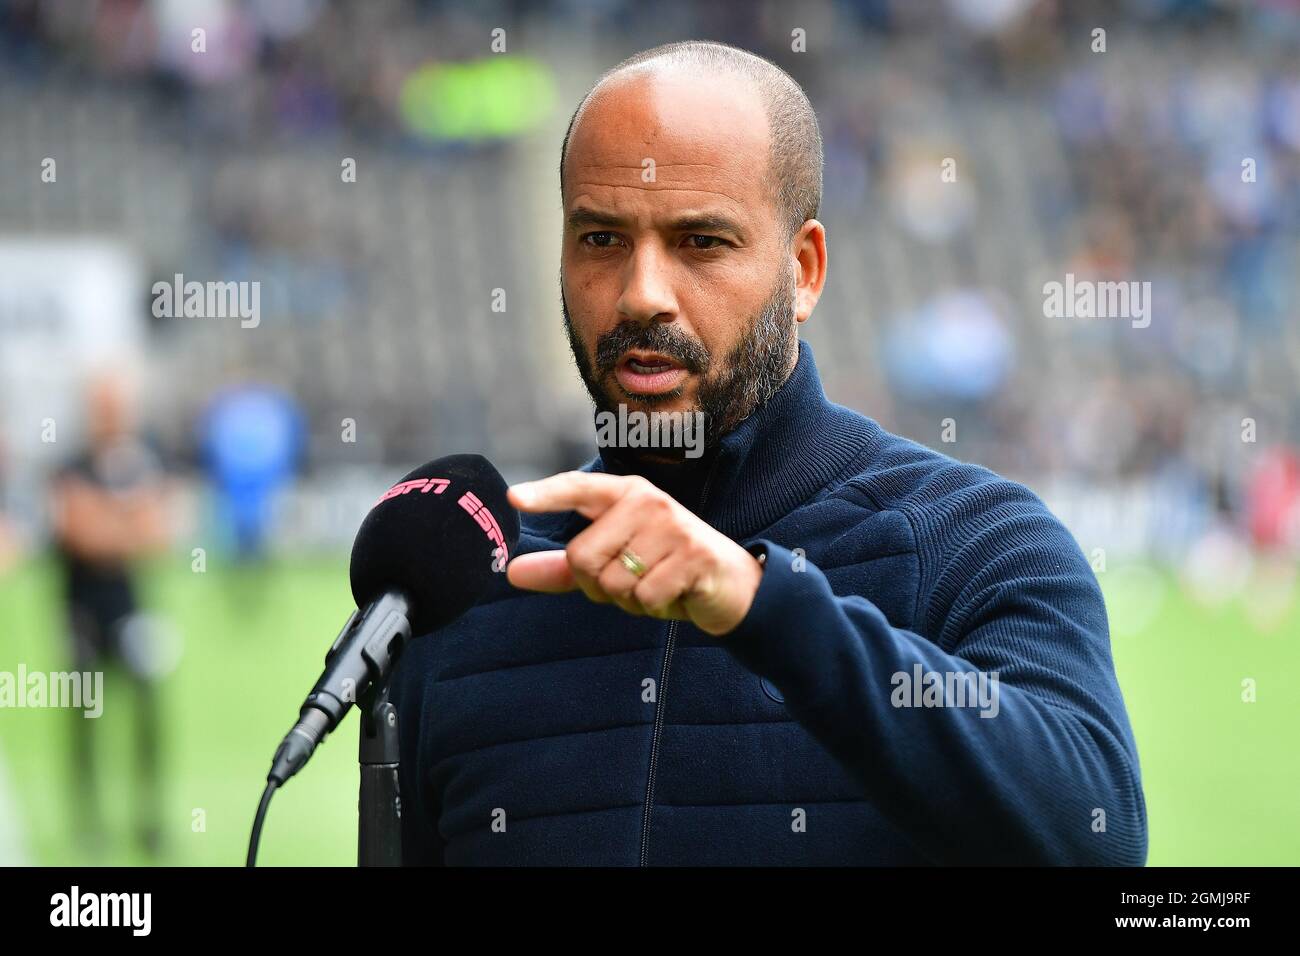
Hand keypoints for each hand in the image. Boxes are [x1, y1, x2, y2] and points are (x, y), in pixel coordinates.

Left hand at [506, 472, 763, 636]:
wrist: (730, 585)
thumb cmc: (663, 569)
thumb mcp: (612, 565)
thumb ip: (563, 568)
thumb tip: (511, 572)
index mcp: (625, 493)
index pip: (578, 488)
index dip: (545, 494)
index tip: (513, 498)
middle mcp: (647, 500)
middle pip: (582, 556)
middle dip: (597, 585)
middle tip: (631, 582)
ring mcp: (672, 525)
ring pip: (613, 582)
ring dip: (629, 601)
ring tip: (657, 586)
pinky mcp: (693, 554)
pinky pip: (644, 598)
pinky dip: (654, 608)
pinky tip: (674, 594)